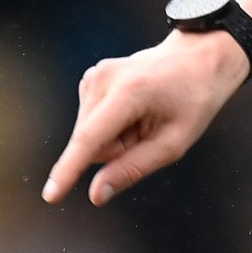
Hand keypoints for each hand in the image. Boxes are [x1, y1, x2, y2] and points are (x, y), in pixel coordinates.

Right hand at [42, 29, 250, 205]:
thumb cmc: (194, 98)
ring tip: (145, 116)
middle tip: (150, 130)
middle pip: (92, 144)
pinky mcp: (91, 79)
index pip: (90, 139)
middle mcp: (105, 78)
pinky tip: (135, 108)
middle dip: (117, 149)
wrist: (201, 57)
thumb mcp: (174, 141)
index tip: (50, 195)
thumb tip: (96, 194)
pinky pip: (92, 121)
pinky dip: (112, 124)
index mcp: (129, 92)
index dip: (69, 170)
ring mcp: (95, 75)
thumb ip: (133, 169)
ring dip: (116, 137)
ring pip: (89, 135)